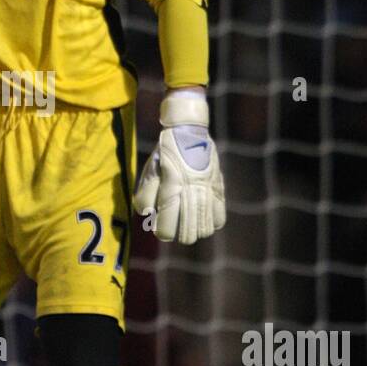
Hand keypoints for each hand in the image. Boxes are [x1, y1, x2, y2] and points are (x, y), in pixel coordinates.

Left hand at [133, 89, 225, 243]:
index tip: (160, 227)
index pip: (168, 228)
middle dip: (179, 235)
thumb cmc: (165, 152)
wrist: (189, 130)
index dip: (162, 232)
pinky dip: (212, 222)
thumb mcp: (150, 169)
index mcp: (172, 187)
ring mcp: (208, 191)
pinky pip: (220, 218)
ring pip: (206, 229)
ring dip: (196, 230)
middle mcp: (192, 192)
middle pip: (189, 233)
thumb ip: (146, 194)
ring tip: (189, 222)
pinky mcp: (219, 188)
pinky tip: (203, 215)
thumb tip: (147, 213)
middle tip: (174, 226)